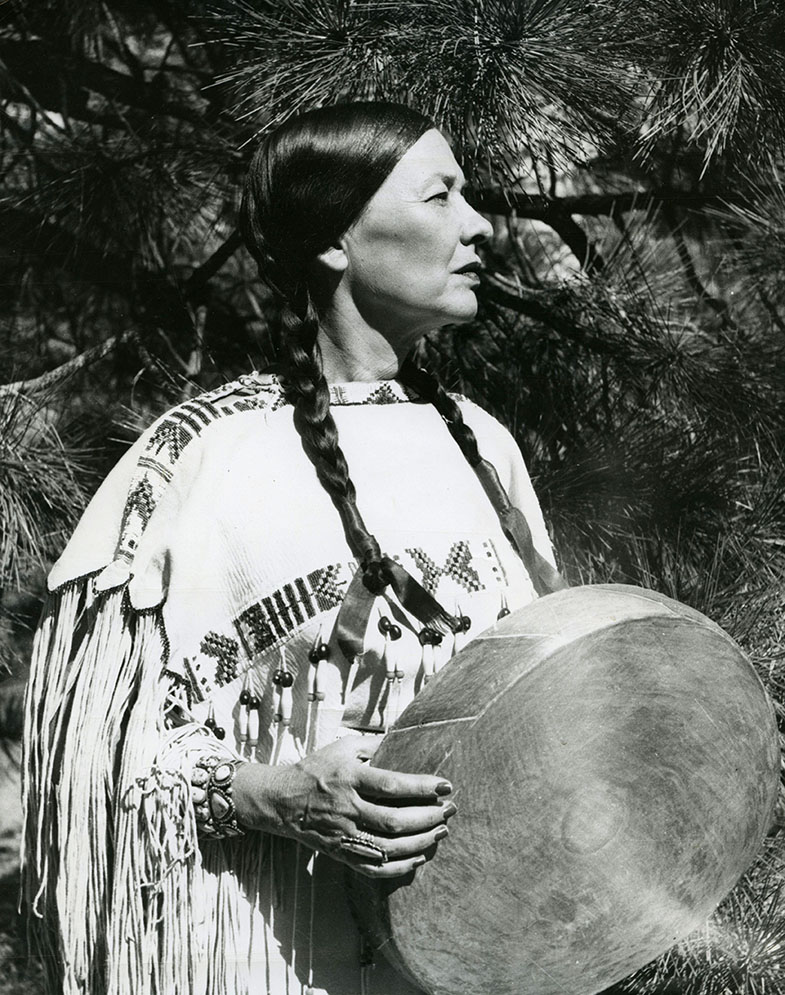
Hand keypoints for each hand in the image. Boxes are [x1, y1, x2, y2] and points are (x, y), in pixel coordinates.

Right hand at [232, 736, 455, 877]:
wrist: (282, 800)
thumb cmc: (315, 769)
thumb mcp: (341, 747)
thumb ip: (372, 743)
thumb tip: (402, 737)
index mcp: (349, 778)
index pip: (391, 785)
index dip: (421, 787)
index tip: (445, 785)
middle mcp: (348, 808)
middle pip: (394, 820)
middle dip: (428, 817)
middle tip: (450, 810)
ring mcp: (344, 835)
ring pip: (388, 848)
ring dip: (420, 842)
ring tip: (441, 832)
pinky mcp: (341, 853)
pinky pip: (374, 868)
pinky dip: (399, 868)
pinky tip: (418, 858)